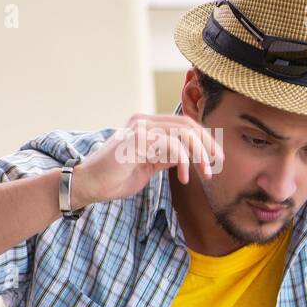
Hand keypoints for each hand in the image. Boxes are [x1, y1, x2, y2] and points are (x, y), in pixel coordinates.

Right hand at [74, 113, 223, 208]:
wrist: (89, 185)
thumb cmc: (117, 177)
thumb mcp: (151, 165)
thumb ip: (168, 155)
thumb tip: (191, 154)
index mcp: (147, 125)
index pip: (185, 124)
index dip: (205, 139)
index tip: (217, 158)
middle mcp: (144, 121)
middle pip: (188, 125)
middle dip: (208, 145)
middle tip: (217, 165)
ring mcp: (139, 128)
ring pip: (183, 133)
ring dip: (199, 155)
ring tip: (204, 174)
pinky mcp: (136, 139)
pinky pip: (171, 144)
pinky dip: (183, 161)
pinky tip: (183, 177)